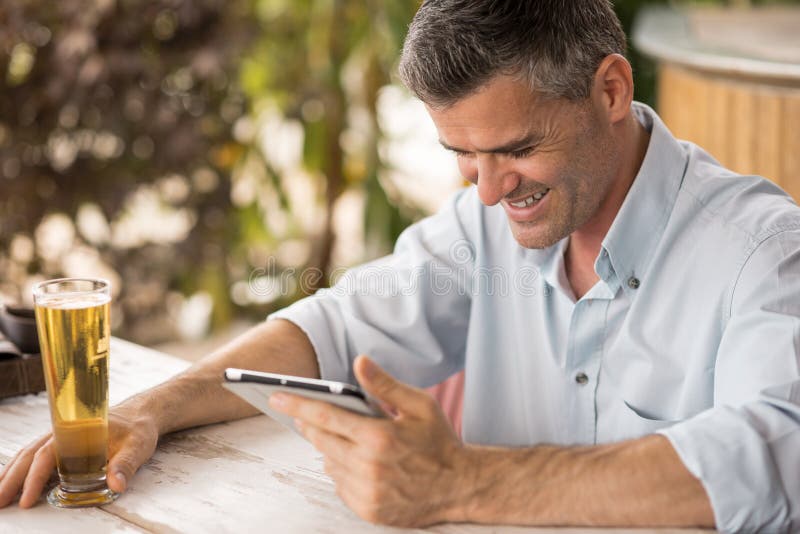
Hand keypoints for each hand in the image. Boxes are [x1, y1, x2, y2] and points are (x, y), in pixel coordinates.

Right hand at [0, 402, 158, 507]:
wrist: (140, 415)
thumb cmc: (137, 429)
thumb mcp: (138, 446)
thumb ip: (126, 464)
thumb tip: (117, 484)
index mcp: (78, 431)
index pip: (48, 456)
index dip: (35, 478)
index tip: (26, 500)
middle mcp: (64, 433)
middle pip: (30, 456)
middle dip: (12, 480)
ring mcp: (61, 438)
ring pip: (28, 455)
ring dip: (11, 474)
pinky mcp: (63, 444)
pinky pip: (36, 456)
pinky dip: (21, 468)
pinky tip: (12, 481)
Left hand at [269, 355, 472, 526]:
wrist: (461, 487)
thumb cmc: (440, 442)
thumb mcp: (420, 405)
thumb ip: (385, 384)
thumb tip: (359, 361)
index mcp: (379, 436)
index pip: (325, 416)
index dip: (297, 404)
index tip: (276, 396)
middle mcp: (368, 466)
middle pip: (321, 440)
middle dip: (310, 424)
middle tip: (304, 413)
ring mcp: (367, 492)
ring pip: (328, 462)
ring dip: (328, 447)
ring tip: (346, 438)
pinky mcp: (368, 509)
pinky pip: (340, 485)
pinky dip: (341, 470)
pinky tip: (356, 461)